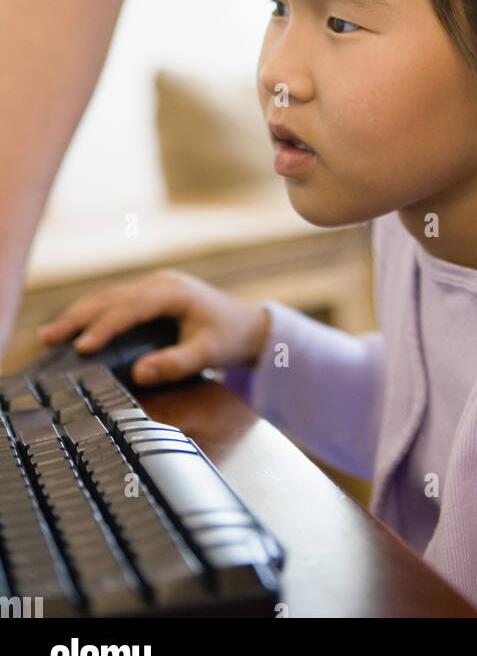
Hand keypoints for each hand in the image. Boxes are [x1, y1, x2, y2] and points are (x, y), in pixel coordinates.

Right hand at [36, 269, 270, 385]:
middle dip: (79, 317)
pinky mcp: (150, 295)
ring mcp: (154, 286)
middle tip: (49, 336)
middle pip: (112, 297)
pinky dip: (93, 314)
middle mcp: (161, 283)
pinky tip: (73, 328)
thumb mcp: (208, 354)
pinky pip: (115, 301)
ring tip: (50, 334)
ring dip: (80, 314)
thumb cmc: (229, 338)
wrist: (247, 325)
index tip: (83, 347)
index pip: (131, 308)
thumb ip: (175, 364)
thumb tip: (139, 373)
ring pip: (109, 296)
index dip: (105, 327)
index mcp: (174, 292)